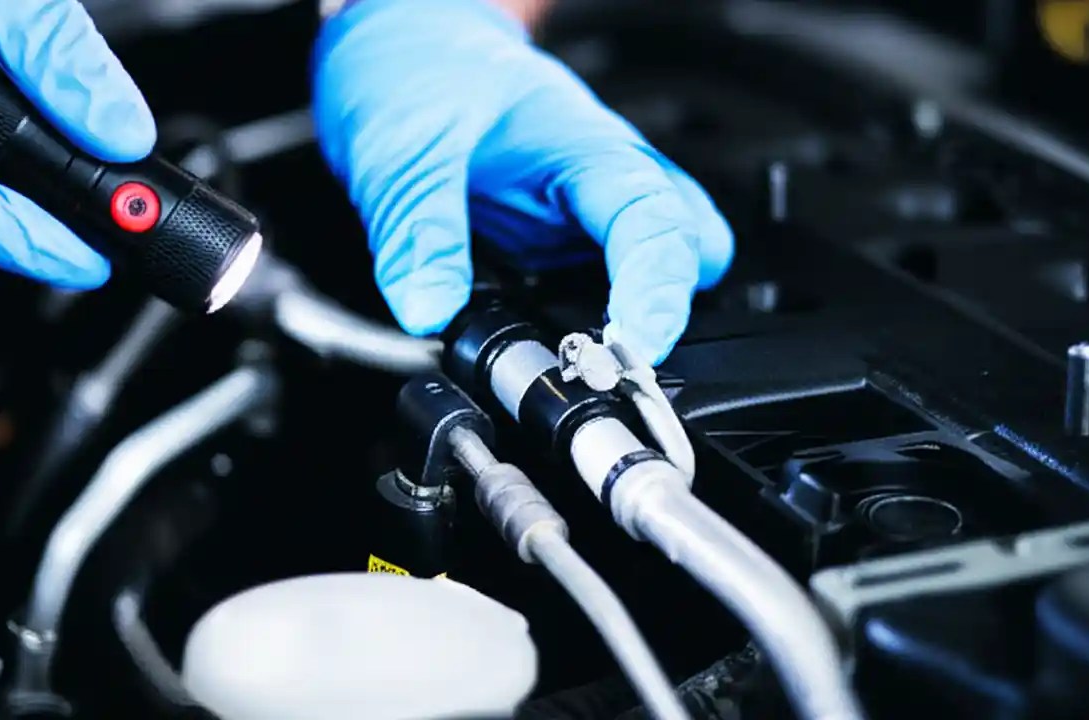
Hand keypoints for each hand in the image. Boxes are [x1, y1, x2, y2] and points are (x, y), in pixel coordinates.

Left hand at [312, 0, 732, 365]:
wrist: (403, 37)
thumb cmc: (417, 65)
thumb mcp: (402, 149)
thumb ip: (420, 233)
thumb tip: (428, 311)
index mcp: (583, 144)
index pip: (652, 222)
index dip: (657, 294)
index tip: (635, 350)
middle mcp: (600, 177)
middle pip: (686, 250)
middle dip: (664, 313)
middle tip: (607, 367)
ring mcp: (585, 208)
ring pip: (653, 269)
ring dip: (629, 319)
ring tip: (577, 362)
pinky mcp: (561, 232)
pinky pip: (598, 280)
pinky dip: (586, 316)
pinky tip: (548, 334)